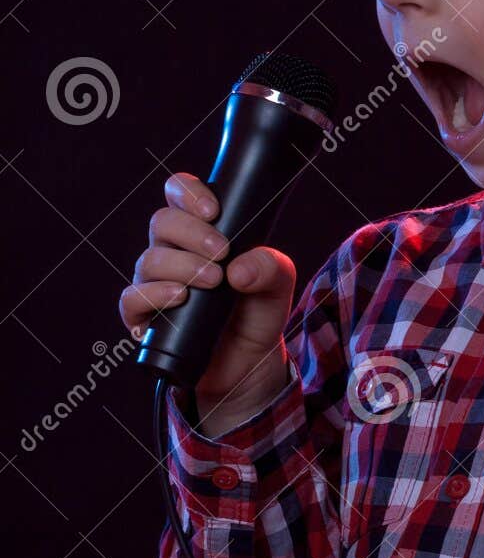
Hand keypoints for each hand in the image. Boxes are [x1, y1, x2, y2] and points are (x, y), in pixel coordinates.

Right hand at [119, 171, 294, 427]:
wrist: (249, 364)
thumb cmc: (257, 313)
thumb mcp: (278, 286)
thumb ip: (269, 267)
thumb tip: (238, 269)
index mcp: (200, 231)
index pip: (178, 193)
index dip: (188, 192)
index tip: (213, 209)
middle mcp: (172, 252)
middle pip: (162, 222)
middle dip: (193, 233)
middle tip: (222, 252)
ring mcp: (155, 284)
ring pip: (149, 259)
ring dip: (181, 265)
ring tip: (212, 280)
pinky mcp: (144, 318)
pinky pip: (132, 299)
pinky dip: (153, 295)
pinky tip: (179, 297)